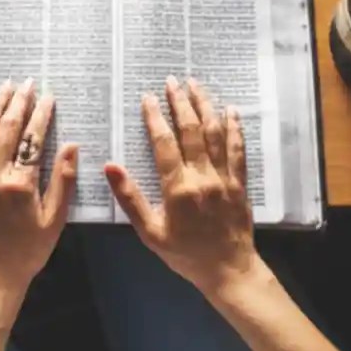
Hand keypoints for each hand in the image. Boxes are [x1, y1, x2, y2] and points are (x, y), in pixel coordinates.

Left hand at [0, 79, 77, 296]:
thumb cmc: (29, 250)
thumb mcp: (55, 219)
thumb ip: (63, 181)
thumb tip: (71, 146)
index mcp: (21, 186)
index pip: (32, 139)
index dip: (41, 115)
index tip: (48, 97)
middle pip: (5, 130)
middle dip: (17, 103)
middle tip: (26, 83)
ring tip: (4, 90)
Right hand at [106, 76, 259, 293]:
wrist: (228, 269)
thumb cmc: (185, 254)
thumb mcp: (150, 232)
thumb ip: (130, 198)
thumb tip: (110, 166)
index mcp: (178, 188)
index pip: (164, 143)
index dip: (155, 117)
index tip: (148, 97)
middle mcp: (202, 177)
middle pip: (191, 130)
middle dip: (181, 102)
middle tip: (172, 81)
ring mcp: (224, 178)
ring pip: (216, 133)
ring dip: (206, 106)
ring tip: (196, 85)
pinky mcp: (240, 182)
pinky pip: (238, 149)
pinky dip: (234, 127)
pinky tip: (231, 110)